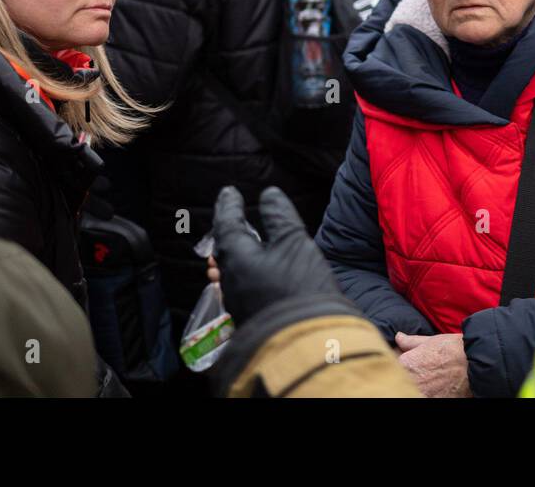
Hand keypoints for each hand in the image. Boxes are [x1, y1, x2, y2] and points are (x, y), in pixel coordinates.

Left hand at [212, 186, 339, 324]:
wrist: (308, 342)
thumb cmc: (300, 287)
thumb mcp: (294, 242)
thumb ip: (279, 216)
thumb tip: (268, 194)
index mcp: (236, 257)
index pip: (226, 223)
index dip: (229, 205)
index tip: (230, 192)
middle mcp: (231, 279)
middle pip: (225, 248)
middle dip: (229, 229)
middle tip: (233, 213)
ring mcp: (239, 301)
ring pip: (232, 268)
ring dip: (237, 250)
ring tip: (244, 239)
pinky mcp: (251, 316)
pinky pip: (241, 284)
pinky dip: (246, 268)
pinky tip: (256, 269)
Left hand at [395, 332, 470, 397]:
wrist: (475, 364)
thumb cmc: (454, 349)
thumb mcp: (431, 340)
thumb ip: (411, 341)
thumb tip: (399, 337)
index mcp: (405, 364)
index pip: (392, 364)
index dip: (399, 361)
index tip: (407, 359)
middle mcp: (410, 381)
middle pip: (401, 379)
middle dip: (407, 373)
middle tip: (422, 369)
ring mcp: (421, 394)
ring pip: (411, 389)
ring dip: (417, 384)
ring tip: (430, 378)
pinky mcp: (433, 402)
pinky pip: (423, 396)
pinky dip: (428, 392)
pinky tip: (436, 386)